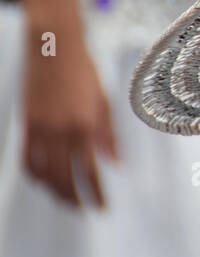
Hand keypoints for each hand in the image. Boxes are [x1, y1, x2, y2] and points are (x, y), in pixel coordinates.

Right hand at [21, 23, 118, 208]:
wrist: (54, 47)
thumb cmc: (84, 70)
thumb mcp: (104, 101)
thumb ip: (108, 135)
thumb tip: (116, 163)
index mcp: (85, 126)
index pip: (91, 171)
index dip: (96, 193)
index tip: (102, 206)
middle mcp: (61, 131)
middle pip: (65, 178)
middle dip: (75, 199)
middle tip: (84, 210)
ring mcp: (40, 128)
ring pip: (44, 173)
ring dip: (54, 191)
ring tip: (65, 201)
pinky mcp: (26, 124)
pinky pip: (26, 158)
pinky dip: (34, 175)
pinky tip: (43, 182)